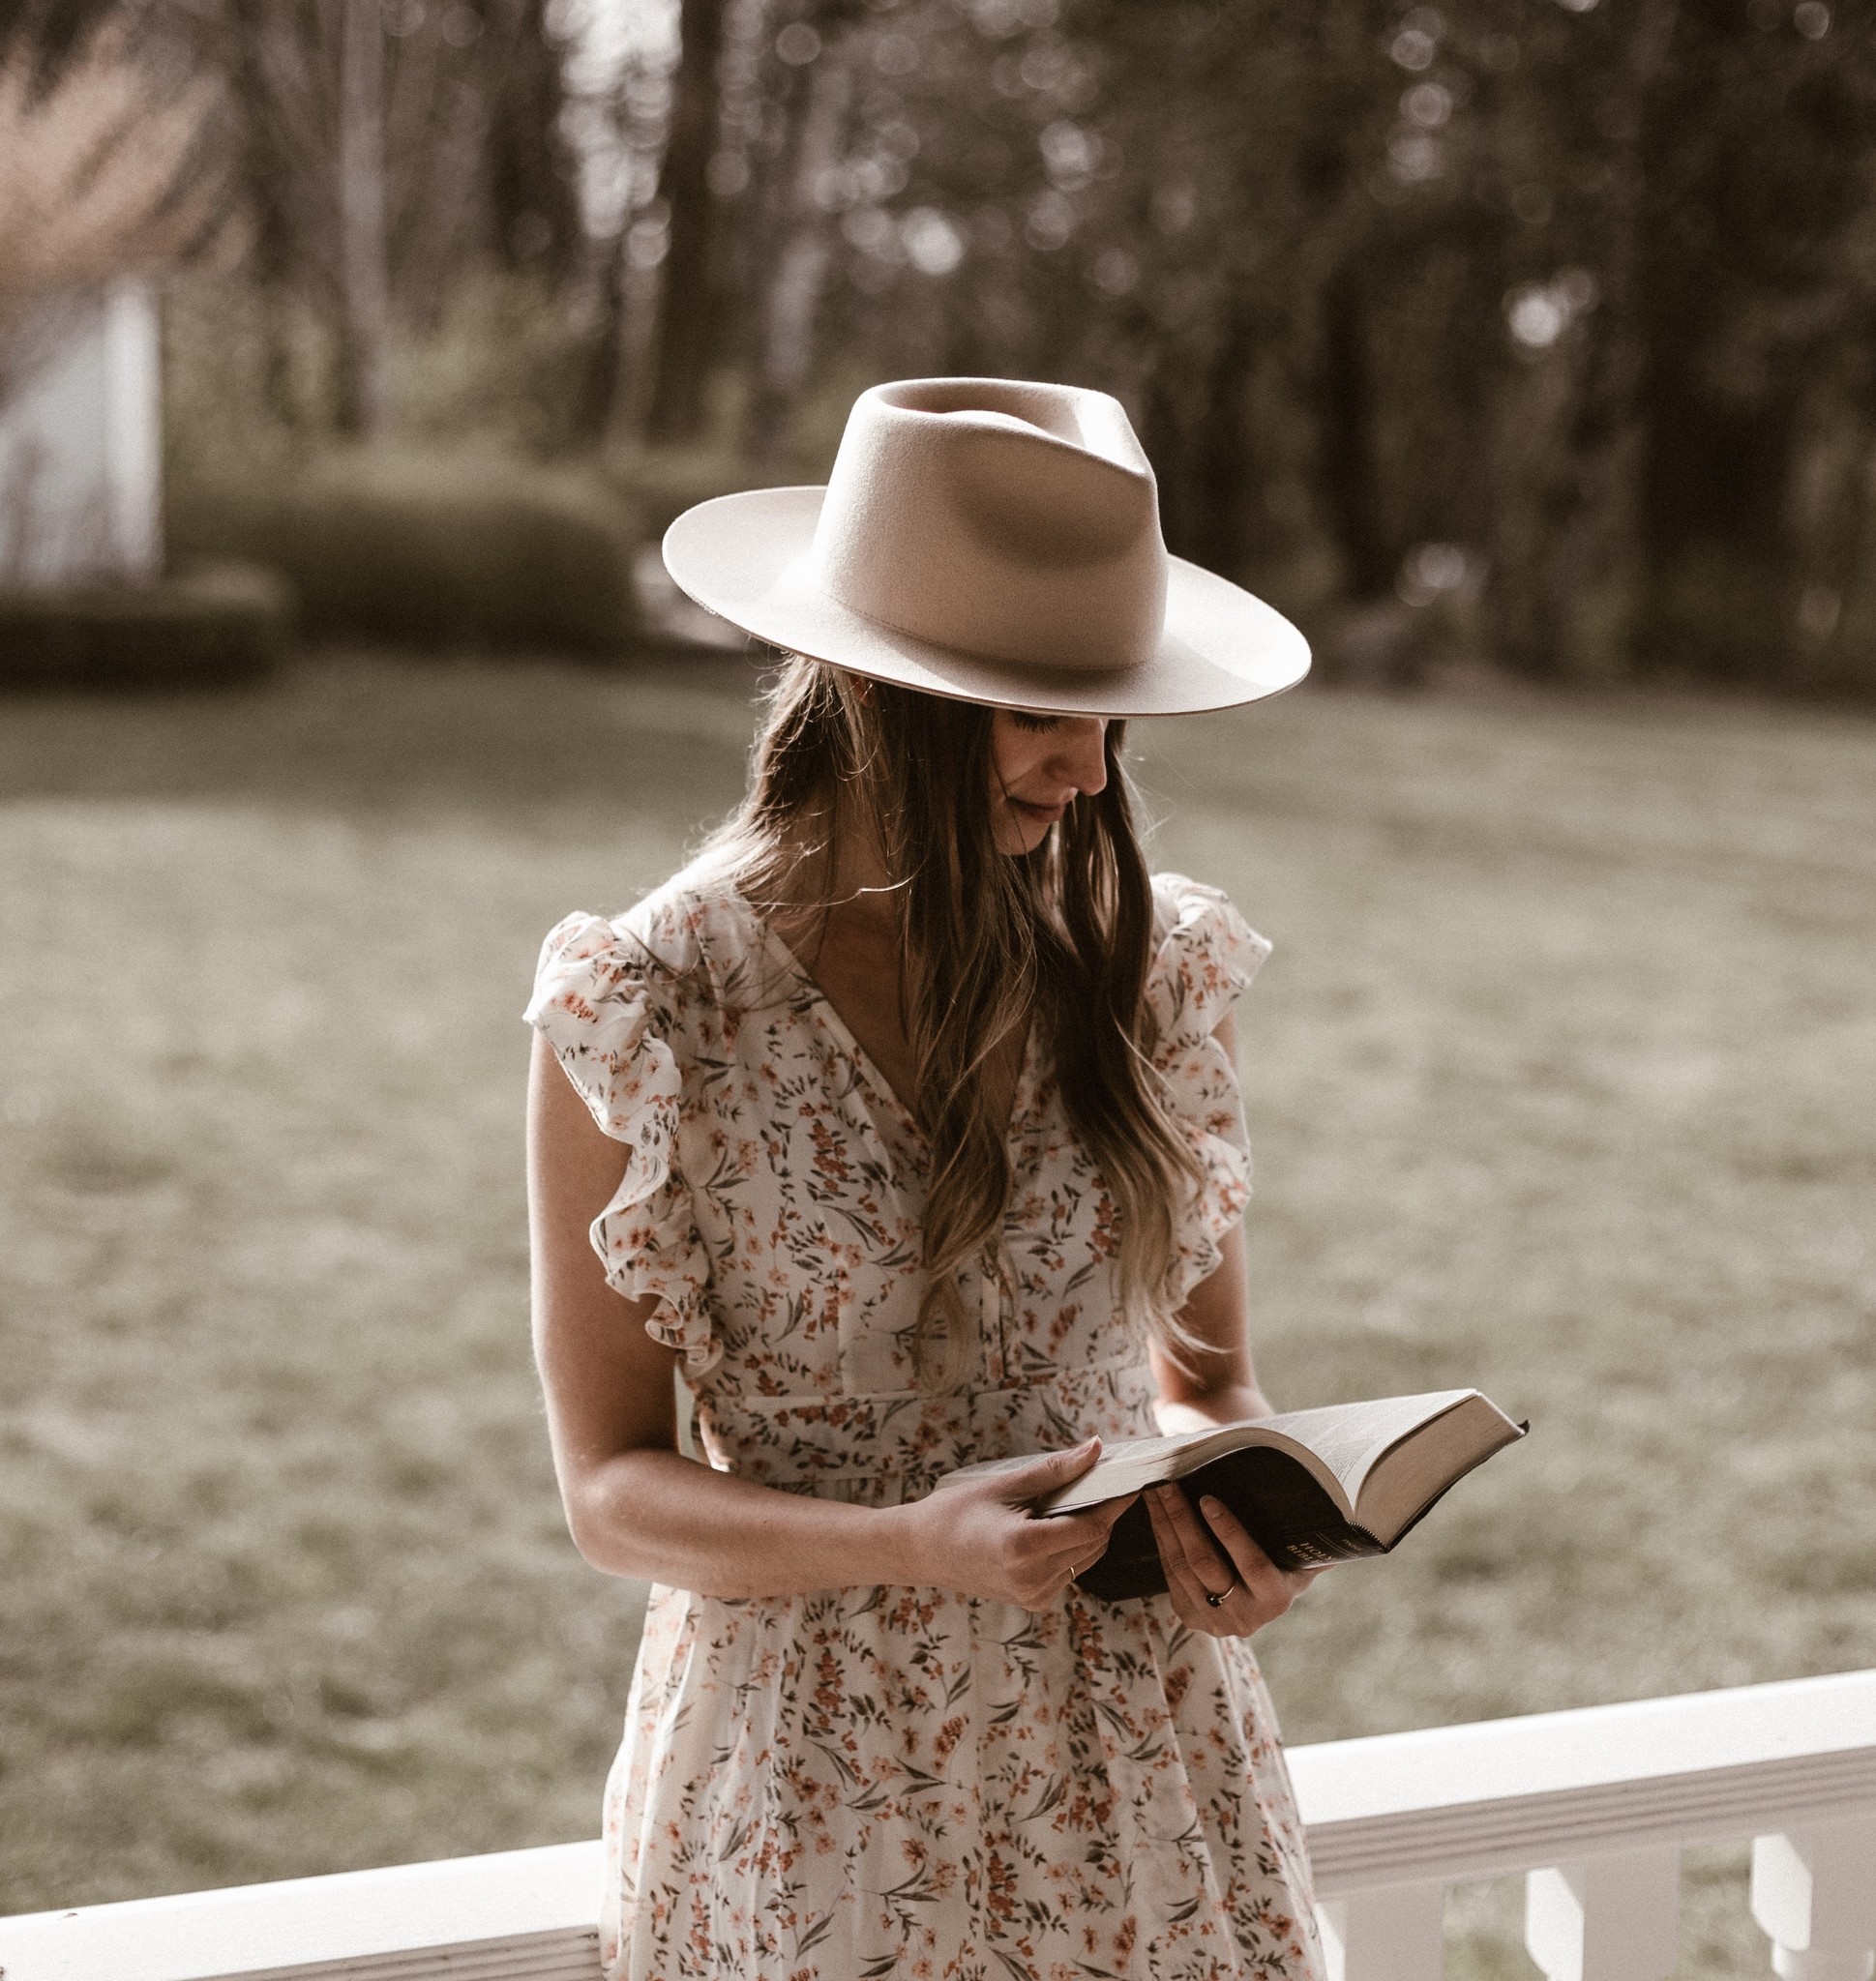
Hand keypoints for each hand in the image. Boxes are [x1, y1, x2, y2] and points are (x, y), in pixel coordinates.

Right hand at [908, 1438, 1136, 1610]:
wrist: (923, 1550)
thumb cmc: (957, 1511)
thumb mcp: (1006, 1484)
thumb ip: (1055, 1471)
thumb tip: (1095, 1449)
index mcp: (1023, 1548)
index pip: (1091, 1527)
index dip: (1115, 1503)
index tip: (1131, 1479)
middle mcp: (1032, 1579)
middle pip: (1093, 1543)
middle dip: (1105, 1512)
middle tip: (1107, 1482)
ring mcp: (1034, 1596)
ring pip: (1086, 1559)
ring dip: (1091, 1530)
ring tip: (1082, 1500)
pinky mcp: (1034, 1601)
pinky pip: (1071, 1570)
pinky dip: (1074, 1546)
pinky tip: (1060, 1524)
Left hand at [1145, 1483, 1323, 1637]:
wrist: (1264, 1601)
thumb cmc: (1285, 1562)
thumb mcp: (1302, 1553)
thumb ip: (1316, 1535)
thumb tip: (1341, 1504)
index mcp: (1277, 1597)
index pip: (1251, 1563)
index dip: (1228, 1531)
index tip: (1207, 1498)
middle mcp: (1246, 1617)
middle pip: (1206, 1564)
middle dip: (1183, 1520)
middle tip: (1168, 1485)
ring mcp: (1215, 1621)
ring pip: (1181, 1568)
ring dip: (1164, 1525)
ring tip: (1155, 1491)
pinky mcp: (1191, 1618)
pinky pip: (1169, 1575)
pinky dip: (1160, 1540)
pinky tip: (1155, 1514)